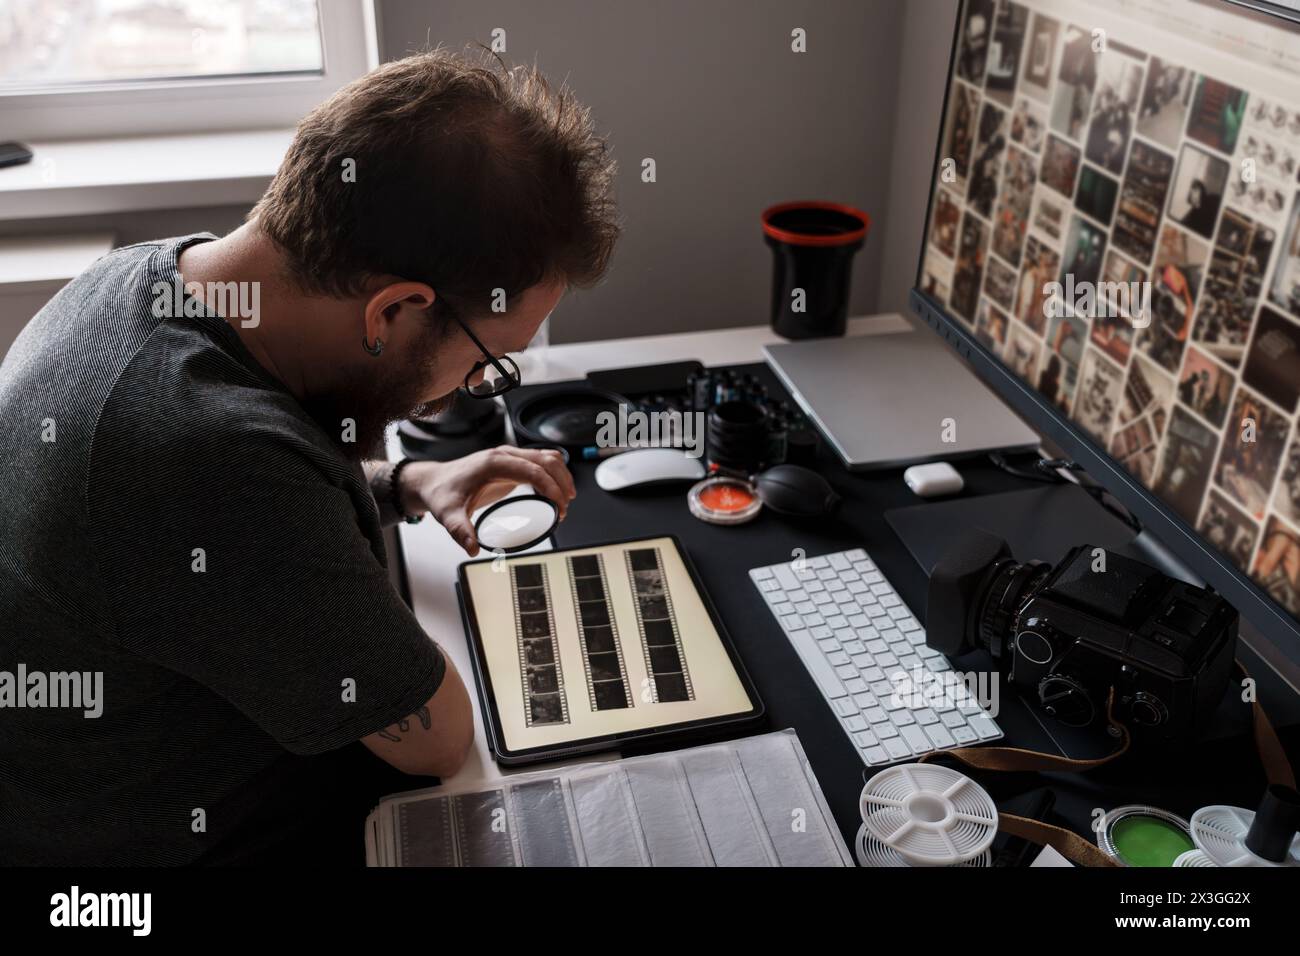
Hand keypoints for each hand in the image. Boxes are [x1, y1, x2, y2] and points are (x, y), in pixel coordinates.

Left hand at [402, 447, 575, 555]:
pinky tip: (556, 491)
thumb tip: (472, 549)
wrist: (433, 481)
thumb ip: (460, 531)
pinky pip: (540, 462)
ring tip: (566, 501)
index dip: (550, 488)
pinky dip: (553, 474)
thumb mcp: (448, 514)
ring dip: (561, 476)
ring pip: (547, 458)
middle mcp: (503, 455)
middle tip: (564, 509)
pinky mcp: (511, 463)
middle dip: (561, 483)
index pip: (532, 470)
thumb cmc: (442, 493)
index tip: (559, 507)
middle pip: (546, 460)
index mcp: (493, 463)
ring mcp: (508, 457)